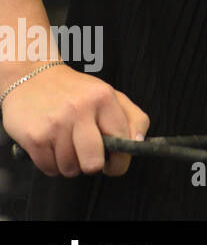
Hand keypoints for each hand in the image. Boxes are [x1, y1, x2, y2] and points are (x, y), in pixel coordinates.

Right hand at [1, 64, 149, 177]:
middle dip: (92, 165)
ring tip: (68, 146)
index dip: (120, 160)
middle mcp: (79, 110)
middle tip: (88, 157)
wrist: (30, 76)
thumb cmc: (74, 91)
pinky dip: (52, 165)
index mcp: (103, 98)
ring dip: (70, 165)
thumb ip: (132, 117)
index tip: (114, 163)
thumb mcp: (109, 95)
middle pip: (93, 162)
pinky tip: (52, 147)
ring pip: (70, 168)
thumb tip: (139, 142)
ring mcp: (55, 124)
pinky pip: (49, 168)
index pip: (122, 140)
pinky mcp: (34, 137)